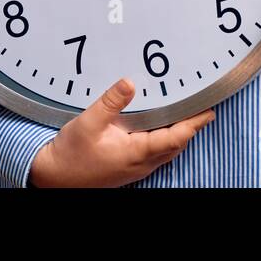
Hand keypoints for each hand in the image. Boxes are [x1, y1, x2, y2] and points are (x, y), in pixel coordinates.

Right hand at [28, 77, 215, 187]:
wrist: (51, 177)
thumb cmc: (69, 154)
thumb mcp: (87, 123)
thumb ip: (110, 102)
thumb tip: (129, 82)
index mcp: (136, 153)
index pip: (176, 137)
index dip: (194, 123)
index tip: (209, 111)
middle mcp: (140, 164)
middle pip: (176, 145)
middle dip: (191, 127)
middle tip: (203, 108)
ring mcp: (135, 169)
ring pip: (167, 151)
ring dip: (179, 134)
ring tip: (187, 115)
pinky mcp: (127, 169)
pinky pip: (155, 155)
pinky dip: (165, 140)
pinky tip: (160, 128)